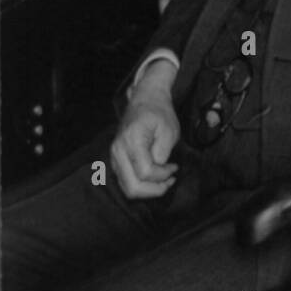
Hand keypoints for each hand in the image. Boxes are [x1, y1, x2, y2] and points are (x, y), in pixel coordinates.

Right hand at [110, 60, 179, 198]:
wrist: (144, 100)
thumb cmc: (158, 113)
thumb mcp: (169, 130)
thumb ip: (163, 152)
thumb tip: (159, 170)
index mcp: (132, 141)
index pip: (145, 172)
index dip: (162, 175)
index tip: (175, 167)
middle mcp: (118, 151)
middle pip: (132, 187)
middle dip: (154, 190)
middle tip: (170, 181)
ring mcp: (114, 157)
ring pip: (128, 188)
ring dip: (148, 190)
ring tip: (165, 180)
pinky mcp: (116, 161)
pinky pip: (126, 182)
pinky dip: (142, 185)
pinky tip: (156, 177)